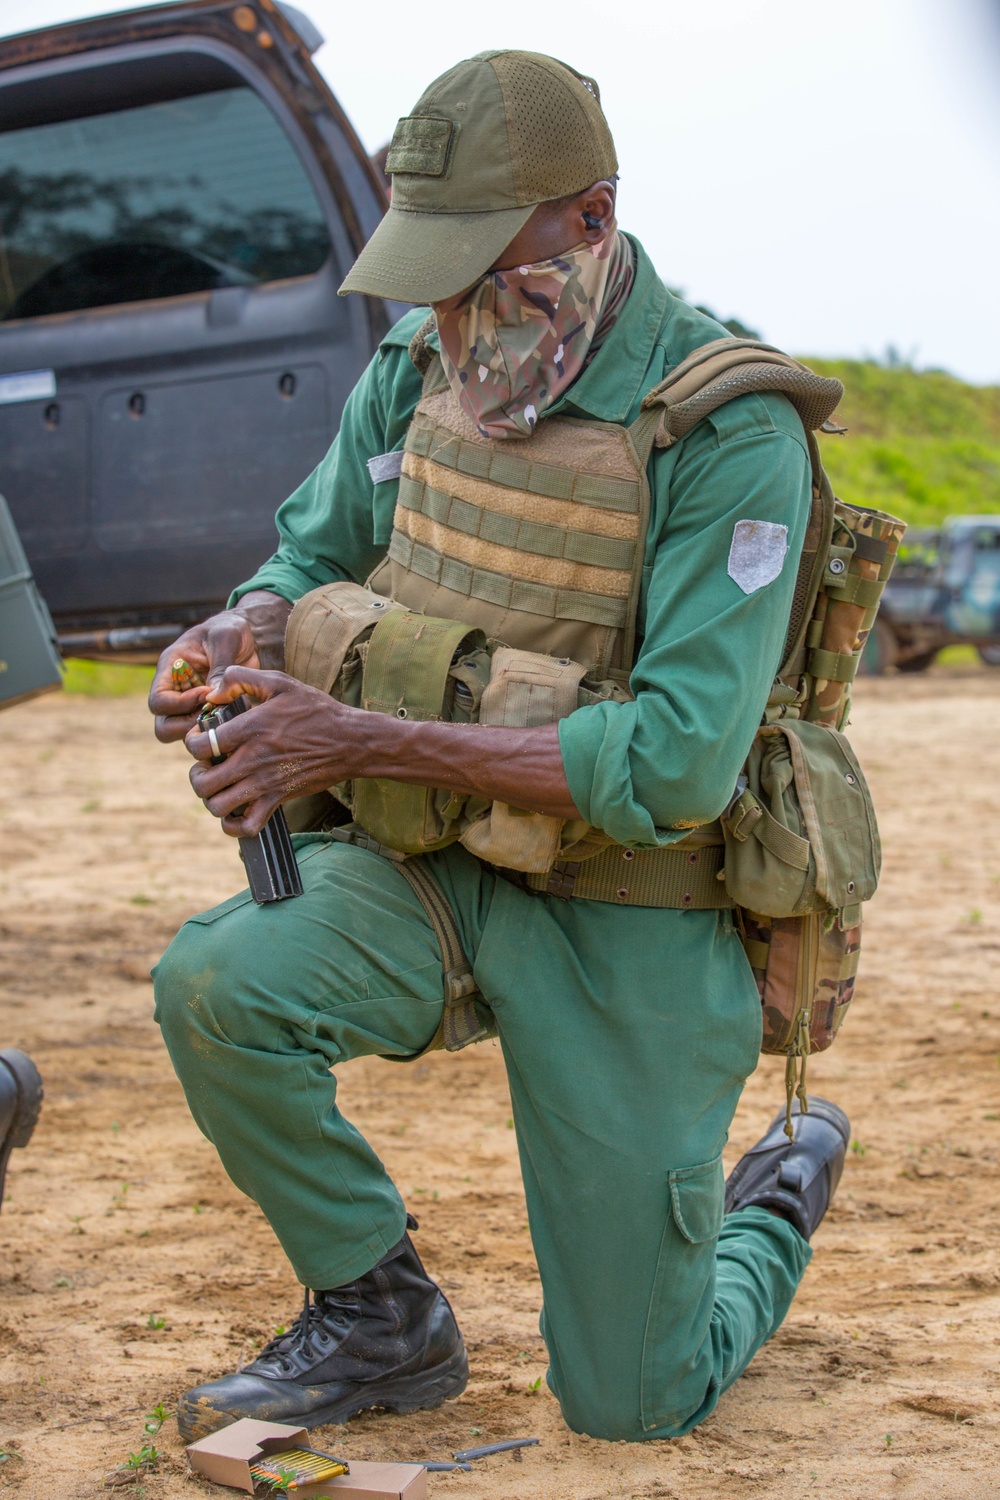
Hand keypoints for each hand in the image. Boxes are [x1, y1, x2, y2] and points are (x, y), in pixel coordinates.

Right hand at [148, 611, 260, 742]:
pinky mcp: (205, 711)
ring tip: (225, 716)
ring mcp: (189, 703)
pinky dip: (216, 730)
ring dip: (201, 730)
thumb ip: (220, 665)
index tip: (206, 694)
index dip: (179, 704)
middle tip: (214, 714)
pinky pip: (203, 731)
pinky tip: (234, 718)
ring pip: (181, 733)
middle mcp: (174, 690)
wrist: (246, 636)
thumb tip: (213, 695)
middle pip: (164, 725)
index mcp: (170, 669)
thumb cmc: (230, 629)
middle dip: (186, 726)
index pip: (158, 700)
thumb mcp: (226, 637)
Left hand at [184, 666, 352, 836]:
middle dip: (197, 774)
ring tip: (219, 787)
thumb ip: (240, 679)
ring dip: (211, 799)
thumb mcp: (280, 682)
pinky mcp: (279, 800)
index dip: (191, 742)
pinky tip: (235, 812)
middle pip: (203, 781)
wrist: (350, 741)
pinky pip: (247, 826)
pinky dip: (234, 826)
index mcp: (250, 729)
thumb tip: (211, 693)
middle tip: (206, 766)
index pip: (201, 745)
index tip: (200, 738)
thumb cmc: (315, 710)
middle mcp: (253, 760)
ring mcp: (265, 784)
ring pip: (218, 806)